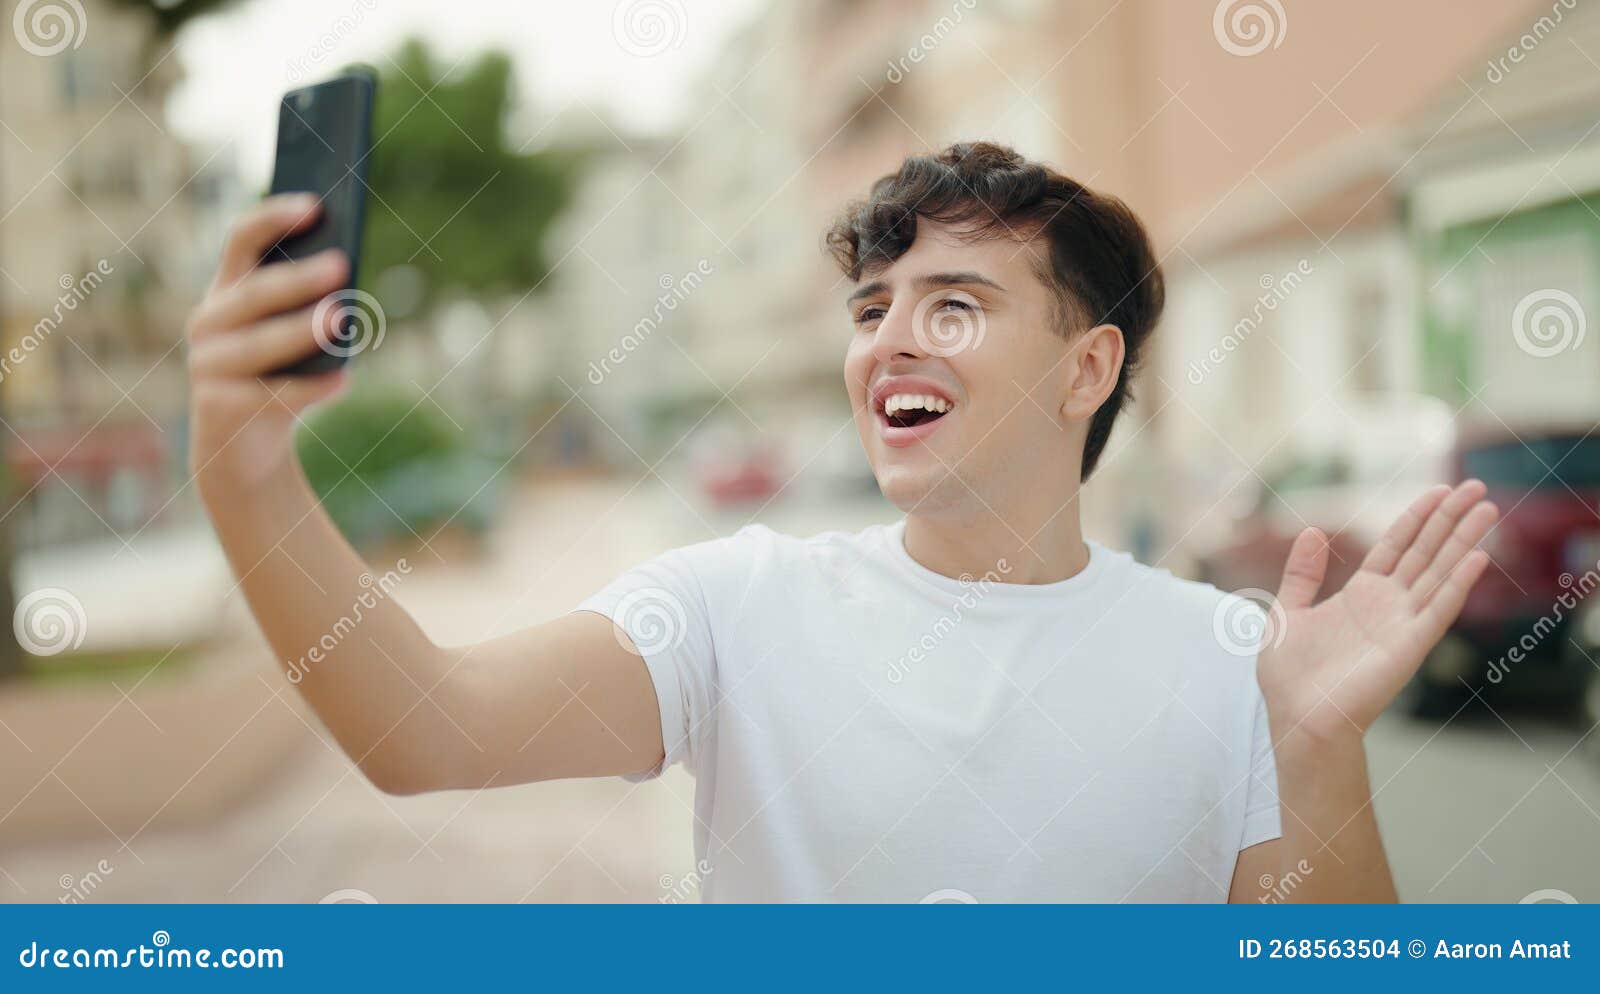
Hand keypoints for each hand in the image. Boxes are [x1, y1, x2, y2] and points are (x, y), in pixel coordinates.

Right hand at [185, 194, 350, 490]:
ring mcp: (207, 366)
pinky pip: (272, 395)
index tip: (316, 205)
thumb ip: (306, 303)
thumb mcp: (289, 334)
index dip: (275, 218)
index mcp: (225, 291)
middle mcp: (207, 322)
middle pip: (256, 294)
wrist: (242, 450)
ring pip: (260, 344)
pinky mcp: (219, 408)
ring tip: (343, 318)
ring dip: (302, 329)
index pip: (243, 240)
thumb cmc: (277, 376)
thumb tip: (346, 272)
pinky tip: (344, 381)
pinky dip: (311, 389)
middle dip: (299, 278)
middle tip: (341, 264)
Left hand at [1254, 481, 1498, 746]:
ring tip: (1487, 508)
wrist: (1298, 718)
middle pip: (1426, 552)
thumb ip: (1302, 573)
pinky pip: (1439, 609)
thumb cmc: (1290, 675)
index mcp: (1360, 595)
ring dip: (1464, 540)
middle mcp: (1387, 605)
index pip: (1396, 546)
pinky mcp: (1410, 645)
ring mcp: (1402, 624)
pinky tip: (1477, 556)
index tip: (1439, 491)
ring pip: (1439, 572)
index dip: (1417, 518)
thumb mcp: (1287, 612)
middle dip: (1450, 519)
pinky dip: (1458, 583)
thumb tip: (1312, 531)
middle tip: (1478, 487)